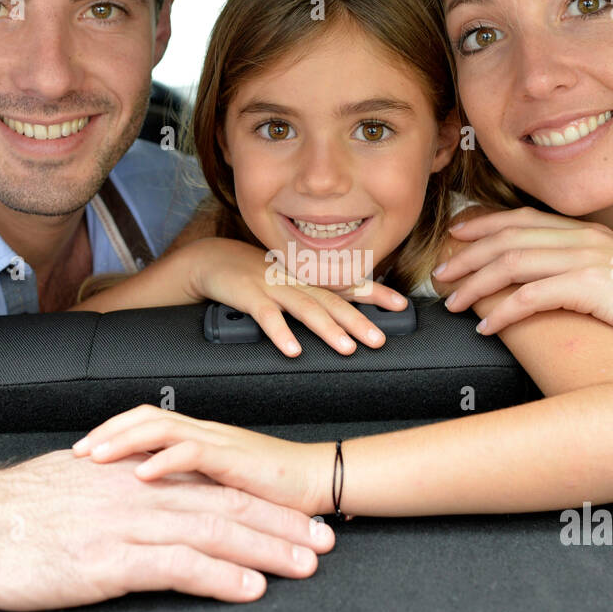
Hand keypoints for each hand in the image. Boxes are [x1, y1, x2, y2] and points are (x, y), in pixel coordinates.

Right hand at [0, 449, 334, 609]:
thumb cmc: (12, 508)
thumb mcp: (75, 480)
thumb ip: (117, 482)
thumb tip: (142, 487)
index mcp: (134, 474)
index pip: (212, 485)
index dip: (259, 499)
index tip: (294, 514)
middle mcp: (139, 493)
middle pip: (227, 504)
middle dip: (281, 524)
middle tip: (323, 539)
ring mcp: (126, 525)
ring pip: (214, 532)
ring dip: (267, 550)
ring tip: (305, 564)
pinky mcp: (109, 561)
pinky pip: (177, 567)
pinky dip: (220, 577)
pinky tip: (249, 588)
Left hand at [73, 405, 330, 515]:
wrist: (317, 481)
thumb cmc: (272, 489)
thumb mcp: (218, 486)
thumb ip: (188, 484)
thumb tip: (145, 495)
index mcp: (198, 436)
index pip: (145, 419)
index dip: (110, 429)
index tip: (81, 449)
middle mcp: (204, 432)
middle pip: (144, 416)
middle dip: (106, 430)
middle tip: (76, 451)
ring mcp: (219, 442)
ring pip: (160, 426)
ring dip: (123, 440)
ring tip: (96, 456)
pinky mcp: (235, 458)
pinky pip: (192, 452)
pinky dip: (162, 460)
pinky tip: (140, 473)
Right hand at [186, 238, 405, 356]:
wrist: (211, 261)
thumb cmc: (253, 278)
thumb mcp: (287, 284)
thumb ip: (312, 297)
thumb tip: (342, 319)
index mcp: (308, 279)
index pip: (347, 284)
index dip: (375, 293)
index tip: (401, 305)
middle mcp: (296, 280)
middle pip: (332, 300)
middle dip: (358, 320)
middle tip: (379, 339)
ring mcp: (273, 286)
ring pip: (306, 308)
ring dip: (328, 329)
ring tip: (347, 348)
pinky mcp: (248, 296)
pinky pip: (266, 317)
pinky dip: (280, 333)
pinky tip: (293, 350)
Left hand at [434, 208, 612, 371]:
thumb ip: (582, 271)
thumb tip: (547, 283)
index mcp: (588, 233)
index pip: (522, 220)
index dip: (483, 226)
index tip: (455, 237)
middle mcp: (583, 239)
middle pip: (507, 238)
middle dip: (467, 256)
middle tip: (440, 275)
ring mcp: (587, 260)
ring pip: (511, 263)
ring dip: (476, 285)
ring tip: (454, 304)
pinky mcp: (591, 288)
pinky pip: (531, 296)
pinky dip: (503, 312)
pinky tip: (487, 328)